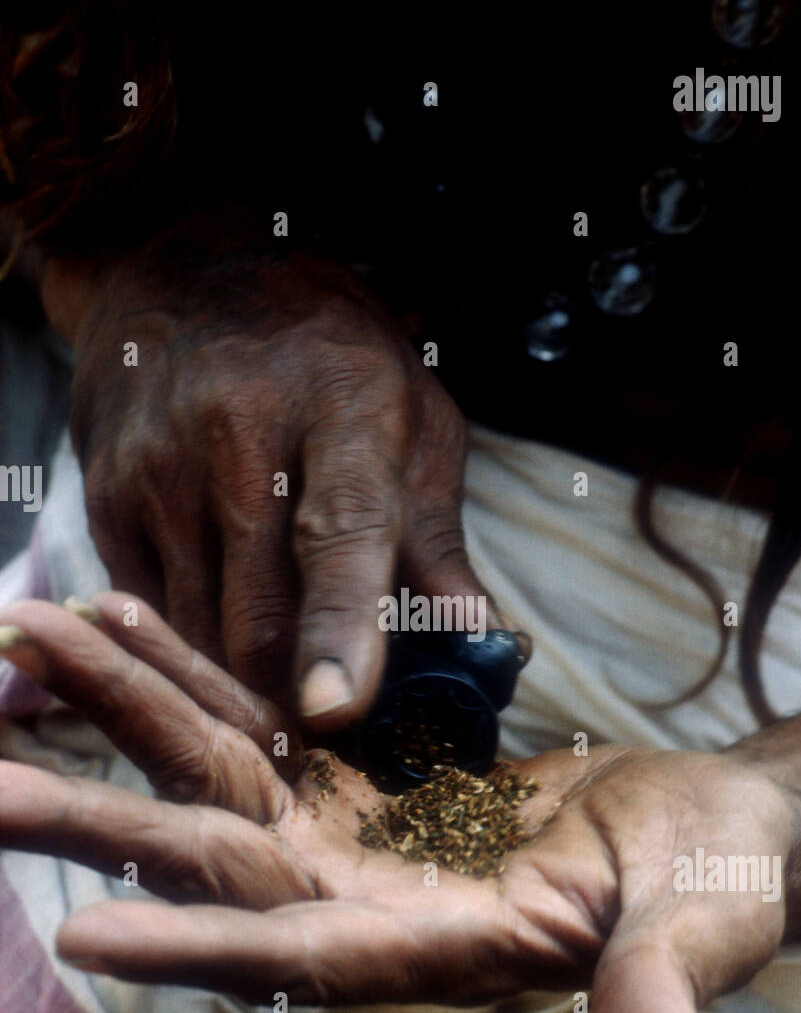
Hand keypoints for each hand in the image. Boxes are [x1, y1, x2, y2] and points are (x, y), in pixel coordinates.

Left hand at [0, 595, 798, 1012]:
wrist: (703, 829)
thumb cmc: (710, 883)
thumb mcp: (697, 930)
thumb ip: (658, 991)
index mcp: (430, 947)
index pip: (296, 956)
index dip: (196, 950)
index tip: (83, 933)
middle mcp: (358, 899)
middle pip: (209, 859)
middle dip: (95, 819)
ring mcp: (344, 838)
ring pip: (211, 771)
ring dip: (123, 708)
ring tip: (35, 636)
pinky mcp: (353, 785)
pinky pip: (252, 722)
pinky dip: (190, 672)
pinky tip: (126, 621)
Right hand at [42, 228, 503, 747]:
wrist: (188, 278)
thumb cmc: (328, 359)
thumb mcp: (412, 419)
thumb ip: (438, 538)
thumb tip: (481, 642)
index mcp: (342, 408)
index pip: (342, 530)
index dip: (341, 625)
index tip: (337, 708)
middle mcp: (237, 437)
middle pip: (261, 616)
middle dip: (300, 699)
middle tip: (340, 735)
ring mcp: (159, 469)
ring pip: (202, 636)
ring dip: (248, 684)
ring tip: (286, 683)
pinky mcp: (107, 499)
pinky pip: (154, 615)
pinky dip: (196, 645)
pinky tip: (228, 621)